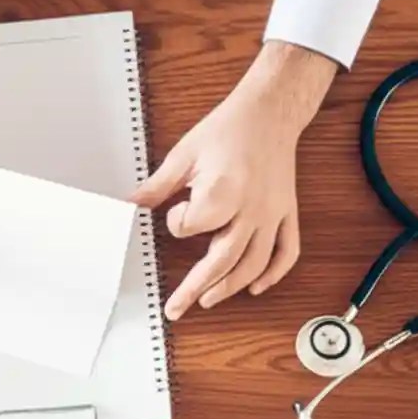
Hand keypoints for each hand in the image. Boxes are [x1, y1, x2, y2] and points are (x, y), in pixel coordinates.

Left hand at [132, 41, 336, 319]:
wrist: (270, 111)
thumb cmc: (228, 128)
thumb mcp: (185, 153)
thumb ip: (158, 186)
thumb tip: (131, 204)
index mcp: (224, 190)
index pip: (195, 226)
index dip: (179, 223)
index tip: (176, 210)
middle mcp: (251, 207)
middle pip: (223, 260)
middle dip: (197, 288)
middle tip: (177, 307)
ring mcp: (272, 213)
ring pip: (254, 263)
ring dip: (231, 287)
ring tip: (208, 300)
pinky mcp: (285, 213)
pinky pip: (286, 251)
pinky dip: (274, 274)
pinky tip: (256, 287)